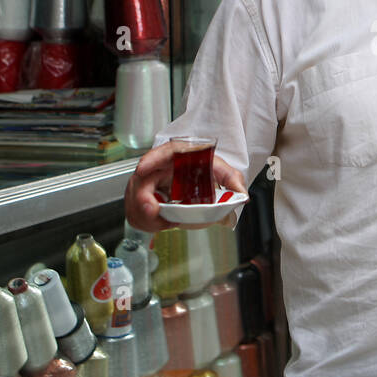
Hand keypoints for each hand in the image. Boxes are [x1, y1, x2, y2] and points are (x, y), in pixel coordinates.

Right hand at [124, 143, 247, 232]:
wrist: (202, 181)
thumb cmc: (206, 170)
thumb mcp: (223, 172)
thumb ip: (233, 179)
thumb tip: (241, 193)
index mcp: (178, 155)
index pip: (163, 152)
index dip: (150, 159)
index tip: (142, 168)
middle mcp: (160, 167)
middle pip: (141, 180)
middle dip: (142, 200)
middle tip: (153, 213)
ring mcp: (149, 183)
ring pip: (134, 198)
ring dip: (147, 216)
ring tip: (167, 222)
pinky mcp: (144, 197)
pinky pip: (135, 211)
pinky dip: (145, 222)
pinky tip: (161, 223)